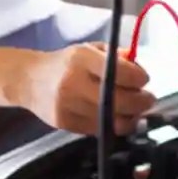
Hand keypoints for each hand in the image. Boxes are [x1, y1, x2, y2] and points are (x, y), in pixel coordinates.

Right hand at [16, 43, 155, 135]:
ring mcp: (69, 106)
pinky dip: (114, 125)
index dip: (140, 78)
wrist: (29, 80)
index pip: (122, 72)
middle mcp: (74, 83)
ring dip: (131, 117)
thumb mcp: (89, 49)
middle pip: (121, 100)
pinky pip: (100, 129)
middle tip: (148, 98)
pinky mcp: (67, 124)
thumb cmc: (65, 63)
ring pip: (113, 120)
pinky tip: (117, 116)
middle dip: (142, 101)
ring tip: (134, 110)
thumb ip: (116, 56)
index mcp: (82, 59)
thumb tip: (140, 69)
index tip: (144, 79)